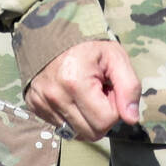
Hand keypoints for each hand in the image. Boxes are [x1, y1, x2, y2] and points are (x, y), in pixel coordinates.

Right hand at [27, 40, 141, 140]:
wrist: (54, 32)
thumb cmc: (90, 46)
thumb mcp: (116, 57)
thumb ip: (129, 87)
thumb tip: (132, 119)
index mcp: (75, 83)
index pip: (105, 121)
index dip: (114, 106)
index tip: (109, 88)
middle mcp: (54, 97)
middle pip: (91, 133)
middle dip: (102, 116)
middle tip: (99, 92)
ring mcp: (41, 103)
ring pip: (77, 133)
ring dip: (87, 117)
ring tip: (86, 93)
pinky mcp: (34, 106)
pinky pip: (61, 127)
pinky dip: (71, 115)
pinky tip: (72, 96)